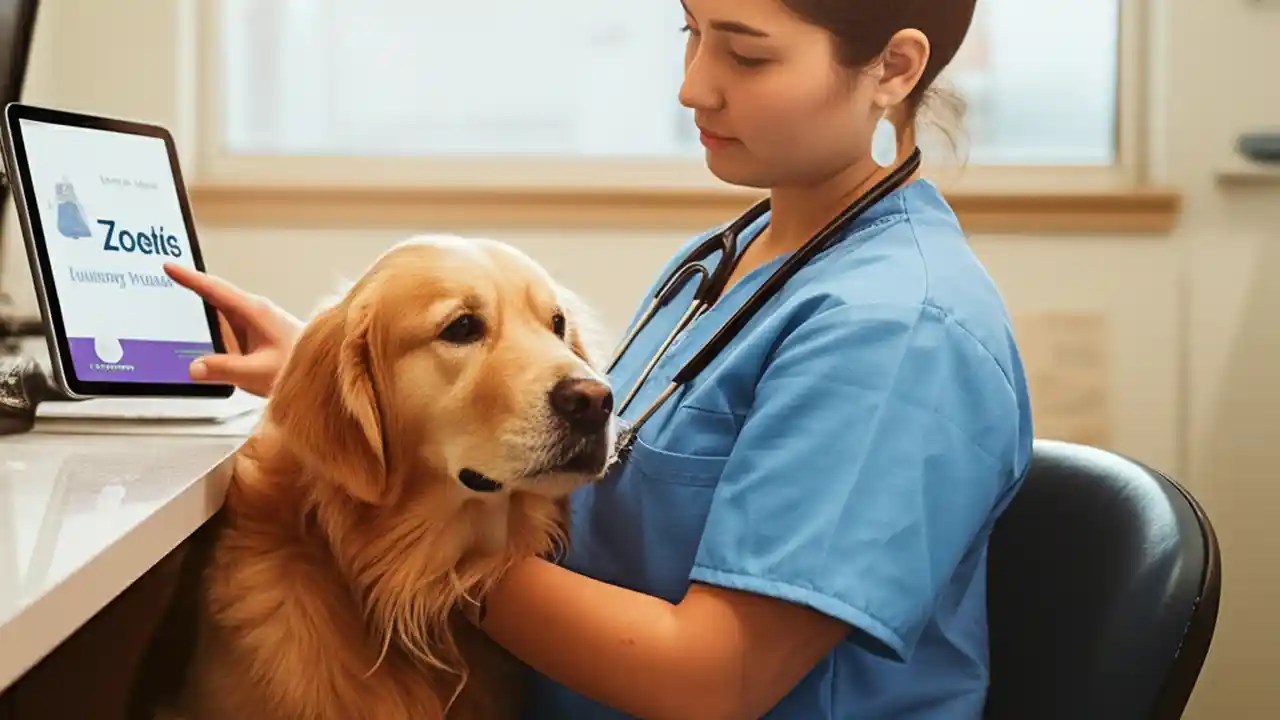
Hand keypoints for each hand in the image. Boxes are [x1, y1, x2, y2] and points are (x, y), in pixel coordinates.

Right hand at [163, 263, 302, 397]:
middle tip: (164, 275)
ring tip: (173, 304)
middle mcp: (253, 311)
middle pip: (213, 295)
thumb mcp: (257, 372)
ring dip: (199, 308)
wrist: (324, 369)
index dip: (190, 278)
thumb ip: (224, 369)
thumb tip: (194, 367)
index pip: (215, 289)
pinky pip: (225, 325)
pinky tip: (198, 333)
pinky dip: (209, 324)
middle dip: (189, 286)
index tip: (169, 265)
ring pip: (219, 311)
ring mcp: (254, 321)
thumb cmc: (298, 365)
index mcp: (254, 311)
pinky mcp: (253, 332)